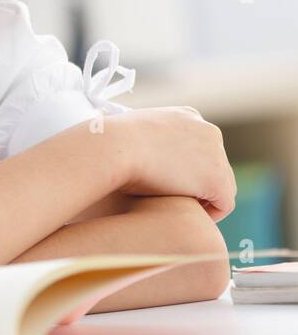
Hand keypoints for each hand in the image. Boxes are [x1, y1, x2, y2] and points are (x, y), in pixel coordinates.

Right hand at [105, 107, 236, 221]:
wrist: (114, 147)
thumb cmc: (110, 144)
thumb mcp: (131, 134)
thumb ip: (145, 142)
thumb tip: (138, 154)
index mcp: (188, 116)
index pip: (199, 148)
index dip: (186, 169)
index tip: (168, 184)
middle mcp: (208, 130)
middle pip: (214, 166)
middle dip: (197, 184)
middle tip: (175, 201)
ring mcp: (217, 154)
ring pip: (221, 186)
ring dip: (203, 199)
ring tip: (179, 210)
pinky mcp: (218, 180)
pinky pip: (224, 204)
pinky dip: (210, 214)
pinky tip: (187, 218)